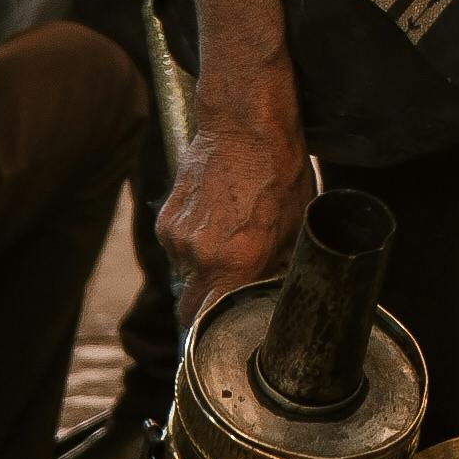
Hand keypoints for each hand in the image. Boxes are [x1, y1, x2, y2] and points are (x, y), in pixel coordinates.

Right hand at [157, 92, 313, 322]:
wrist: (245, 124)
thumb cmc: (279, 170)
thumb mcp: (294, 226)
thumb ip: (275, 268)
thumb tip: (270, 292)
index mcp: (233, 264)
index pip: (206, 323)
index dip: (212, 333)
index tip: (222, 334)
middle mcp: (198, 256)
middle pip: (188, 307)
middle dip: (205, 307)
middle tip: (228, 292)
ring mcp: (177, 236)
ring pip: (183, 274)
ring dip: (201, 269)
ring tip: (226, 242)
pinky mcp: (165, 216)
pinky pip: (175, 246)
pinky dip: (191, 243)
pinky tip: (214, 220)